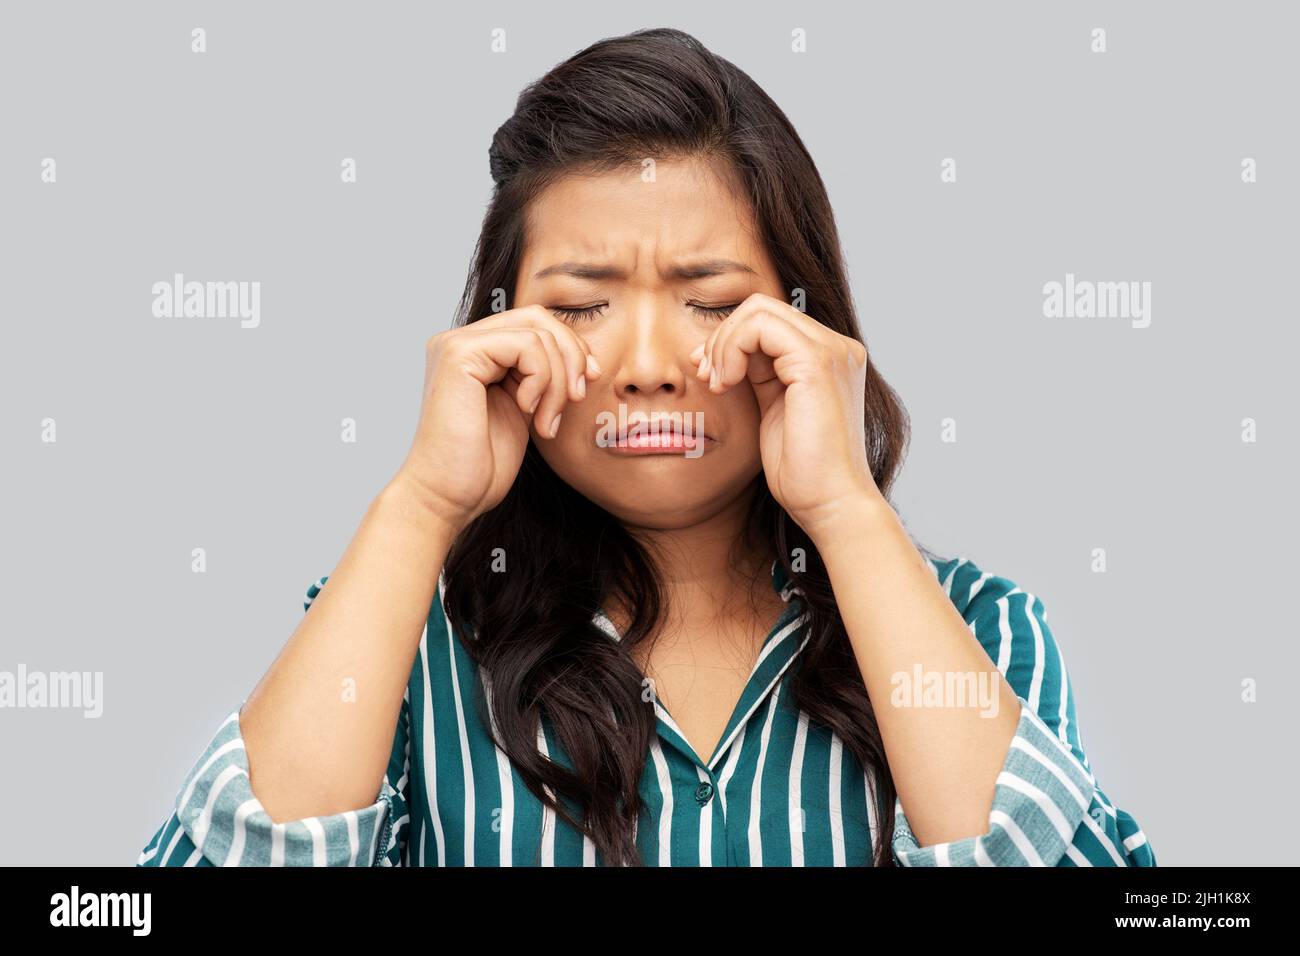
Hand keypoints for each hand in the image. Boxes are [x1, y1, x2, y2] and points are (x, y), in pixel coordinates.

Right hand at [395, 305, 600, 532]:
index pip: (535, 323)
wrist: (448, 497)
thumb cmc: (482, 465)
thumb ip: (541, 377)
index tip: (584, 387)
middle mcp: (460, 341)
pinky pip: (527, 345)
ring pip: (537, 332)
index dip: (570, 350)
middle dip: (571, 357)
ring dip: (558, 380)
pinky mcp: (458, 355)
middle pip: (538, 318)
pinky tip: (528, 411)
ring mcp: (456, 344)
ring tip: (547, 421)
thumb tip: (583, 355)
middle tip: (576, 399)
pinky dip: (542, 380)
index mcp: (475, 352)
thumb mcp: (525, 409)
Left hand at [691, 292, 882, 538]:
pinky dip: (732, 349)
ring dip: (724, 344)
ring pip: (758, 311)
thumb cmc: (803, 471)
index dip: (730, 340)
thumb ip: (760, 375)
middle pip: (762, 308)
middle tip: (708, 377)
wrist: (830, 504)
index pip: (771, 322)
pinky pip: (761, 327)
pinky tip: (726, 383)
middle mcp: (837, 348)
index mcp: (829, 358)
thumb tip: (725, 352)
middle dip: (723, 338)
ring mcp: (831, 351)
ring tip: (717, 384)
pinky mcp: (817, 363)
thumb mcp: (774, 410)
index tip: (709, 374)